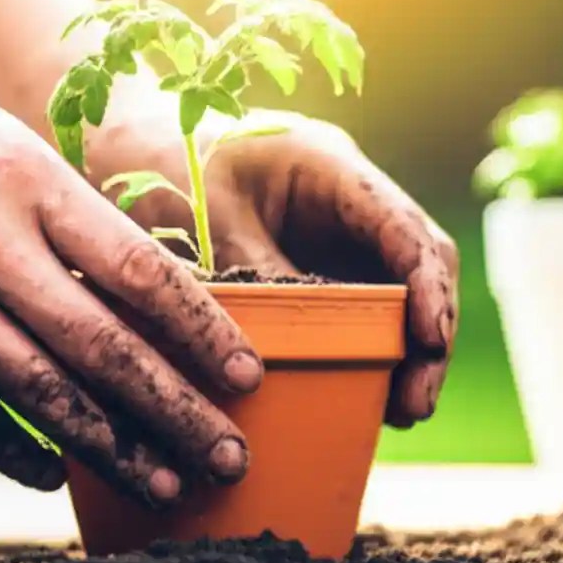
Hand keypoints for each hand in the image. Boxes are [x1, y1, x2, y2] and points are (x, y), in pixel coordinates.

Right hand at [0, 68, 264, 505]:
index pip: (139, 272)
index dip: (203, 332)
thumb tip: (143, 291)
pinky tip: (59, 475)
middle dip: (177, 411)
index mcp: (31, 187)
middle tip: (229, 457)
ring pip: (44, 396)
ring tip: (167, 485)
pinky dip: (19, 452)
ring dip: (114, 450)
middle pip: (104, 349)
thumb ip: (70, 215)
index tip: (246, 377)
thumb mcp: (7, 147)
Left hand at [86, 91, 457, 426]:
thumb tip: (298, 345)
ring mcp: (339, 232)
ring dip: (408, 350)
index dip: (429, 283)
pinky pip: (363, 306)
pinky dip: (373, 349)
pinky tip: (370, 396)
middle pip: (419, 264)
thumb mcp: (206, 219)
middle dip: (429, 334)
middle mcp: (349, 200)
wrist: (131, 149)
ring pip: (401, 290)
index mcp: (330, 166)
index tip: (431, 339)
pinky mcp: (321, 263)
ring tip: (401, 413)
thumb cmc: (164, 164)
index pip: (403, 225)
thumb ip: (256, 273)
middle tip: (415, 403)